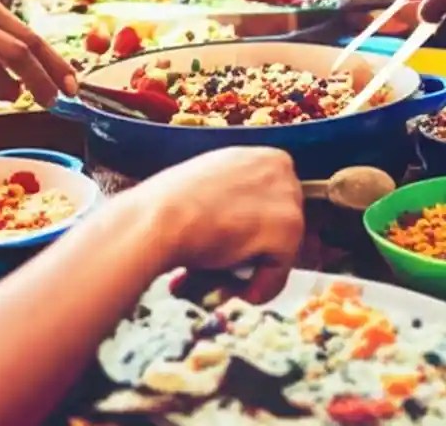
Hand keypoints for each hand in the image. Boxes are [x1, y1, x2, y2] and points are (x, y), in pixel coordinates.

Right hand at [139, 147, 304, 302]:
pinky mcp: (288, 229)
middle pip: (282, 224)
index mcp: (262, 156)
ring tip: (220, 279)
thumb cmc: (168, 203)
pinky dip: (259, 288)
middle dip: (255, 249)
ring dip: (252, 270)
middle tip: (225, 265)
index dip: (254, 229)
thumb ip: (234, 195)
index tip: (232, 245)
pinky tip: (233, 289)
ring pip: (281, 250)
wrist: (157, 220)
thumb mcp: (210, 183)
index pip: (274, 201)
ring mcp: (288, 199)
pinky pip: (279, 272)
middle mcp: (282, 171)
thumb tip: (239, 222)